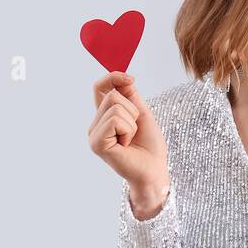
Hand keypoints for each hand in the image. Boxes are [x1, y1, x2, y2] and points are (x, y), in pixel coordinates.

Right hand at [88, 71, 168, 206]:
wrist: (154, 169)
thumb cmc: (149, 146)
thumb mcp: (142, 114)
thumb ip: (130, 97)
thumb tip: (124, 78)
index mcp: (104, 117)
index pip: (100, 88)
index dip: (113, 78)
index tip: (130, 78)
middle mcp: (95, 125)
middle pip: (113, 96)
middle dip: (133, 110)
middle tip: (135, 131)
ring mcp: (93, 134)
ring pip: (115, 106)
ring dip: (132, 122)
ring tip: (131, 139)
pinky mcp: (96, 143)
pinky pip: (115, 120)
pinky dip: (129, 130)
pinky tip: (126, 145)